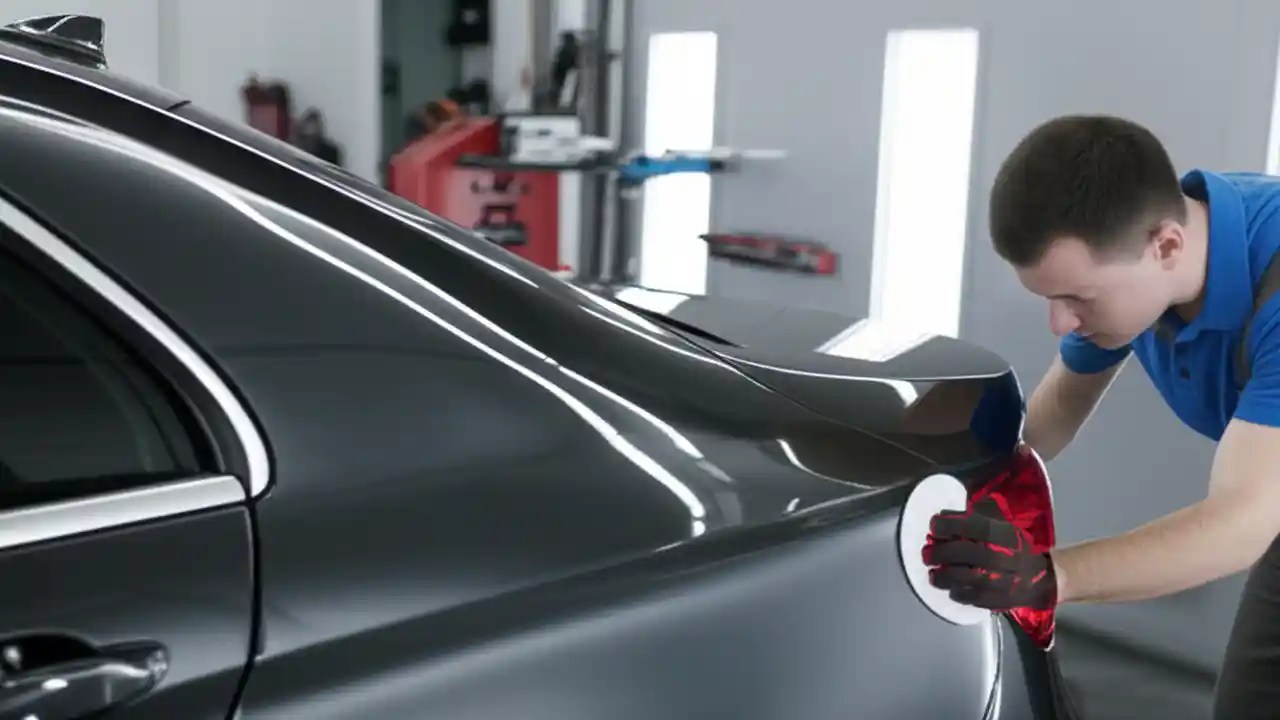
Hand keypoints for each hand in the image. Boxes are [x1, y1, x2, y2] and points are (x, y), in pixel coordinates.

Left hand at [923, 497, 1057, 610]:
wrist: (1039, 579)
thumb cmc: (1013, 548)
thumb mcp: (1000, 527)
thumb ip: (971, 520)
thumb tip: (941, 517)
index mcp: (1002, 535)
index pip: (971, 526)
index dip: (948, 525)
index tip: (933, 525)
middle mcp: (1000, 556)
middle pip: (961, 552)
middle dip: (938, 552)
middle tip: (926, 554)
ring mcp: (997, 580)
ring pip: (961, 577)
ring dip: (941, 576)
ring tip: (933, 573)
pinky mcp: (995, 600)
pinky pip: (968, 596)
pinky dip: (955, 592)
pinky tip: (950, 587)